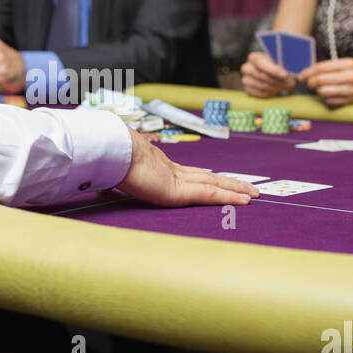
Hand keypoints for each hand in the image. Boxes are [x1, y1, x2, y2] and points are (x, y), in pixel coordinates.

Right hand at [116, 128, 259, 207]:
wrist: (109, 152)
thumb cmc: (108, 160)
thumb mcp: (112, 175)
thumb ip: (111, 185)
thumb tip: (98, 193)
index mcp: (158, 168)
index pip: (189, 174)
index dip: (206, 177)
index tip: (218, 180)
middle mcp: (172, 171)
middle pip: (207, 177)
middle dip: (228, 183)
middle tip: (248, 188)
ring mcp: (177, 179)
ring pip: (215, 185)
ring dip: (236, 190)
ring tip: (254, 195)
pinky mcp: (179, 191)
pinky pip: (210, 195)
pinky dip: (229, 198)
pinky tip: (246, 201)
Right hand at [240, 51, 296, 97]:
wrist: (271, 73)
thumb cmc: (276, 66)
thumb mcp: (280, 62)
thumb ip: (283, 66)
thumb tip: (285, 76)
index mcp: (254, 58)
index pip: (261, 63)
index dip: (273, 70)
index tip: (285, 75)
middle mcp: (246, 68)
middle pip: (262, 76)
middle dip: (278, 80)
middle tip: (290, 82)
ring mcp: (245, 79)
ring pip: (262, 86)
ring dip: (276, 87)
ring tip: (285, 85)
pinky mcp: (247, 90)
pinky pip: (260, 93)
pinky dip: (271, 93)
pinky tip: (277, 89)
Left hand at [300, 57, 352, 107]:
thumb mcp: (352, 63)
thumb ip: (333, 65)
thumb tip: (311, 71)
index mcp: (350, 64)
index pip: (321, 68)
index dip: (308, 72)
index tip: (302, 75)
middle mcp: (351, 77)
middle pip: (320, 80)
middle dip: (310, 82)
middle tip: (308, 83)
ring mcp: (351, 90)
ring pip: (323, 92)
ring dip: (317, 90)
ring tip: (318, 88)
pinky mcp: (351, 101)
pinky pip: (329, 101)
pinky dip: (325, 98)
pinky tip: (328, 95)